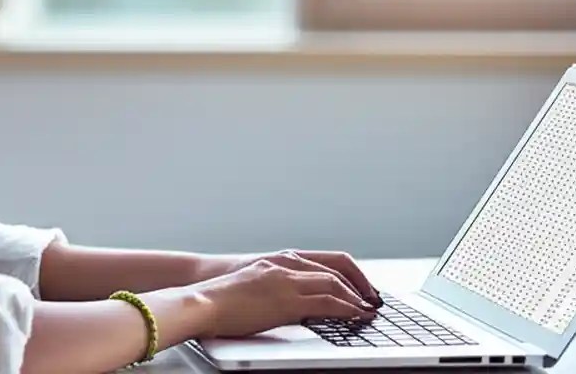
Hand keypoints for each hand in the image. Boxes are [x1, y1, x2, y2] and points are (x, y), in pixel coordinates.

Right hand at [191, 257, 378, 338]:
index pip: (330, 260)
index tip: (364, 288)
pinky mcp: (286, 299)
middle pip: (338, 268)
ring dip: (356, 297)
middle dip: (360, 285)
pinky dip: (347, 308)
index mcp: (282, 259)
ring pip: (335, 283)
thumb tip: (295, 304)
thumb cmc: (223, 295)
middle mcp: (288, 263)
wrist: (202, 298)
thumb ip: (278, 286)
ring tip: (368, 311)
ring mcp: (287, 279)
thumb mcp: (256, 283)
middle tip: (374, 301)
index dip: (353, 274)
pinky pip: (327, 301)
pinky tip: (355, 316)